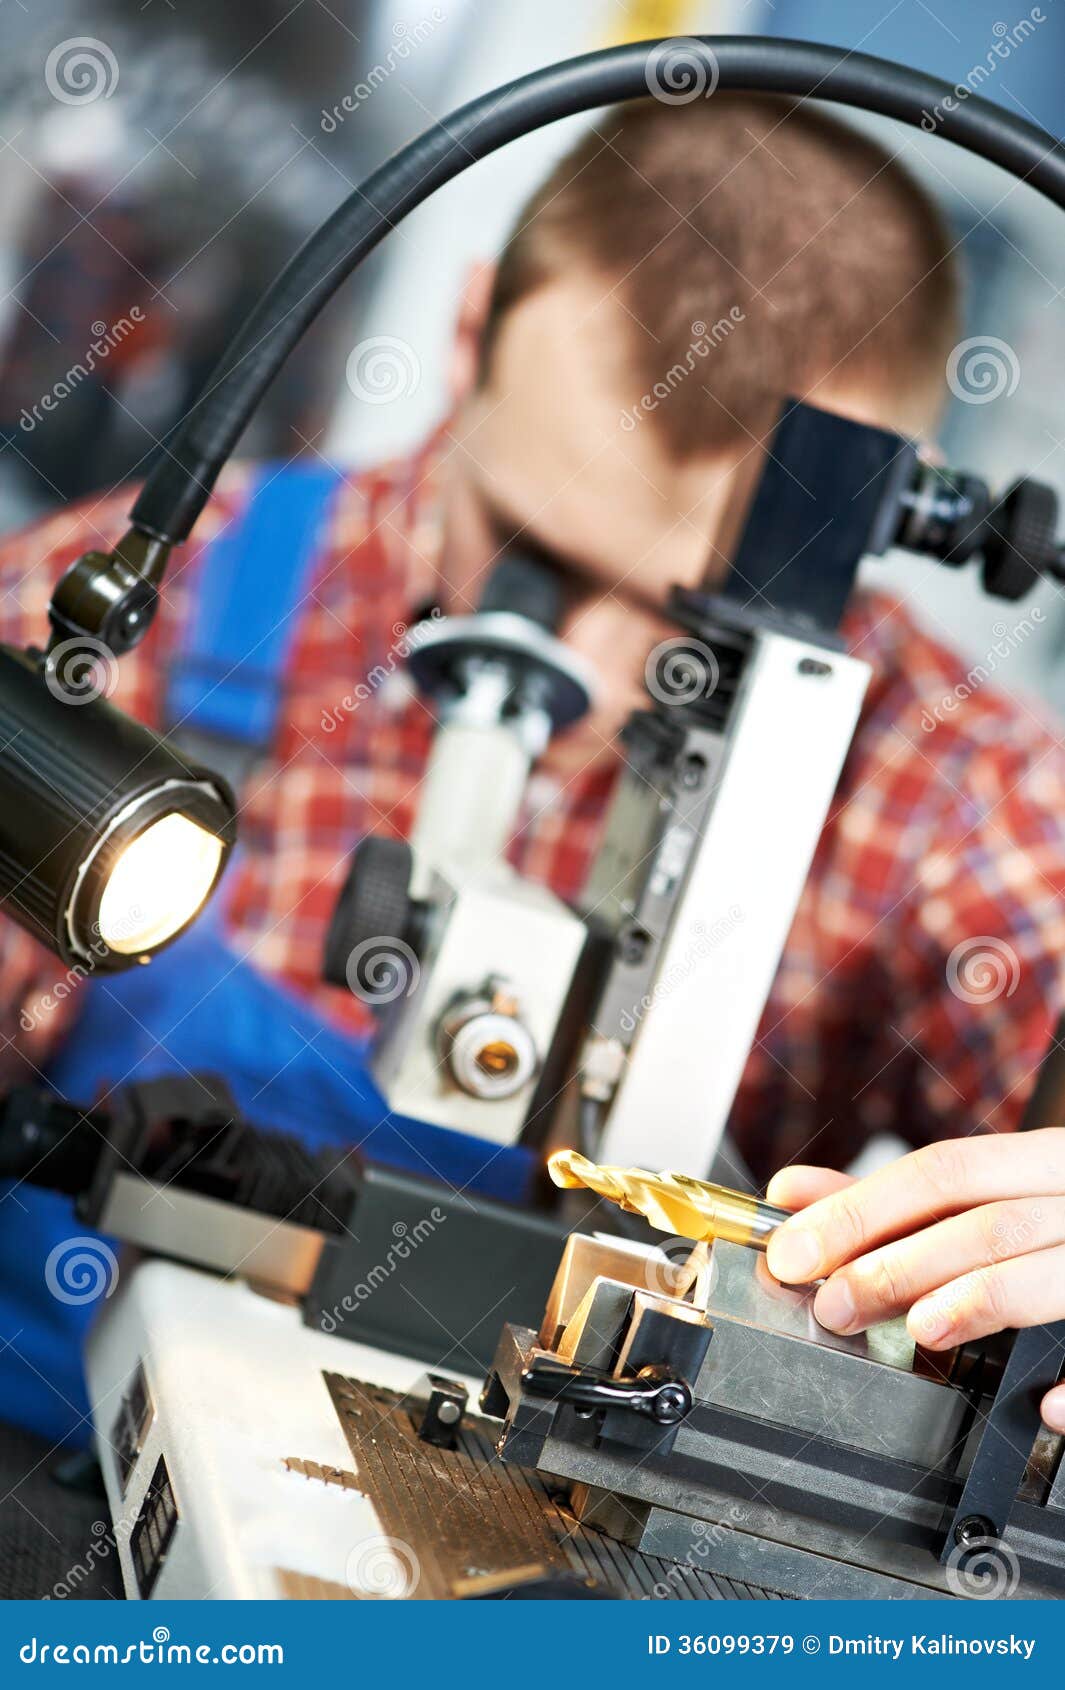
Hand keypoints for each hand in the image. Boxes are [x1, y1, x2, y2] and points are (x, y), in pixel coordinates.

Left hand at [764, 1131, 1064, 1431]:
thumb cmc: (1063, 1221)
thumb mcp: (991, 1195)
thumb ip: (890, 1201)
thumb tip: (791, 1196)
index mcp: (1042, 1162)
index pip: (942, 1171)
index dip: (860, 1210)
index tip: (796, 1252)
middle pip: (987, 1221)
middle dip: (899, 1263)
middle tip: (836, 1304)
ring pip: (1047, 1270)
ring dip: (979, 1300)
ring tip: (920, 1328)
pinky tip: (1045, 1404)